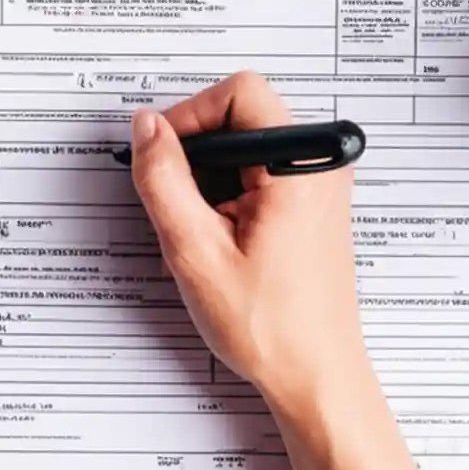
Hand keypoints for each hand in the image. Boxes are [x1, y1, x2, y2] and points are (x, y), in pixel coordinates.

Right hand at [129, 72, 362, 398]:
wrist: (315, 376)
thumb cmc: (269, 328)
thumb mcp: (195, 252)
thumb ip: (164, 180)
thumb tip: (147, 129)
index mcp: (300, 167)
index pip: (238, 93)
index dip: (190, 116)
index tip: (162, 155)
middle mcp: (321, 166)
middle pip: (242, 116)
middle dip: (198, 155)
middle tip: (180, 208)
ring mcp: (321, 186)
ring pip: (247, 148)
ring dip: (211, 181)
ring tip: (203, 236)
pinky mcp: (314, 206)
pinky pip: (261, 175)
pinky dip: (229, 198)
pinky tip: (222, 243)